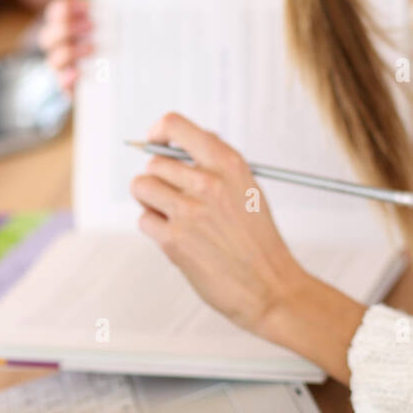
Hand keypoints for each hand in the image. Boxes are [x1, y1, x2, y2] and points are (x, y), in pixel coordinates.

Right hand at [37, 0, 143, 92]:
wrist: (175, 37)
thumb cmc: (148, 5)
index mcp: (78, 17)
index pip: (56, 12)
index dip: (65, 8)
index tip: (88, 6)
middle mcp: (72, 41)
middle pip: (48, 36)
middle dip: (64, 29)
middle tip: (91, 25)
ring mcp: (76, 65)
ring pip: (52, 60)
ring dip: (66, 52)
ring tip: (92, 47)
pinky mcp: (84, 86)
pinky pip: (62, 86)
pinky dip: (64, 79)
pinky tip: (78, 72)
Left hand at [130, 111, 305, 334]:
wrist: (271, 286)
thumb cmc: (259, 240)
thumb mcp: (248, 188)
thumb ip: (216, 164)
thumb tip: (179, 145)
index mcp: (228, 163)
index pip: (176, 126)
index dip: (158, 132)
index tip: (155, 141)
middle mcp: (208, 182)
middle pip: (154, 162)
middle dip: (158, 178)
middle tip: (173, 196)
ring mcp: (189, 211)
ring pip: (141, 186)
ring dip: (150, 200)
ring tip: (171, 214)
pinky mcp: (174, 240)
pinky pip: (144, 219)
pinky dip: (155, 228)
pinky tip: (177, 237)